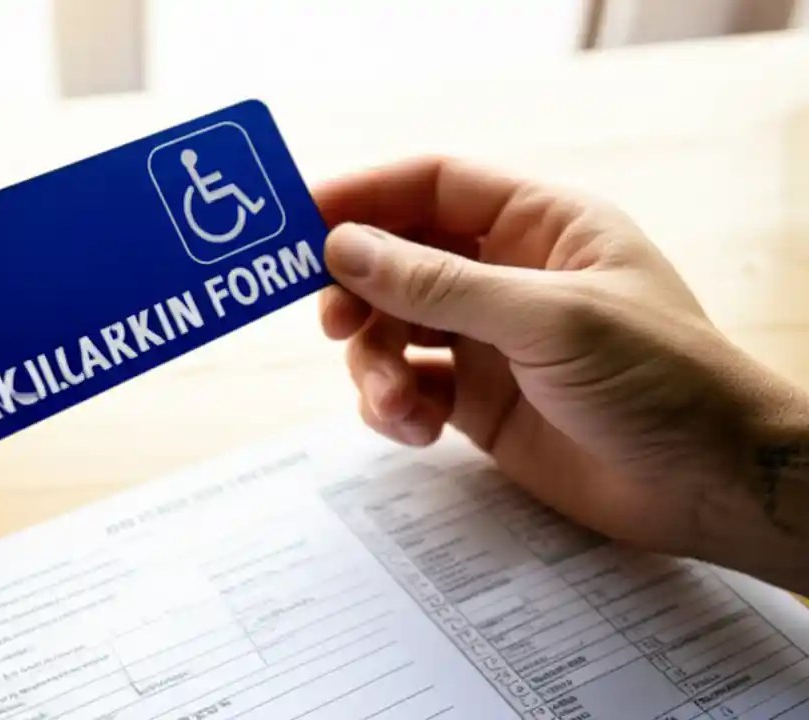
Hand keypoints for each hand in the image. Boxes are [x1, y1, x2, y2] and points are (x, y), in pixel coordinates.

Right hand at [316, 156, 808, 592]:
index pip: (434, 187)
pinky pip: (408, 387)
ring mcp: (490, 341)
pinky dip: (393, 405)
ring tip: (395, 402)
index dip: (365, 197)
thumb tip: (343, 246)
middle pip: (399, 259)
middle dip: (359, 290)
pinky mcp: (479, 403)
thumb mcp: (546, 320)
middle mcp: (507, 275)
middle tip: (333, 323)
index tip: (299, 222)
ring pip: (393, 329)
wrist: (711, 488)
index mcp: (540, 225)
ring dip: (374, 363)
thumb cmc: (660, 381)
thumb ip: (438, 285)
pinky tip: (413, 428)